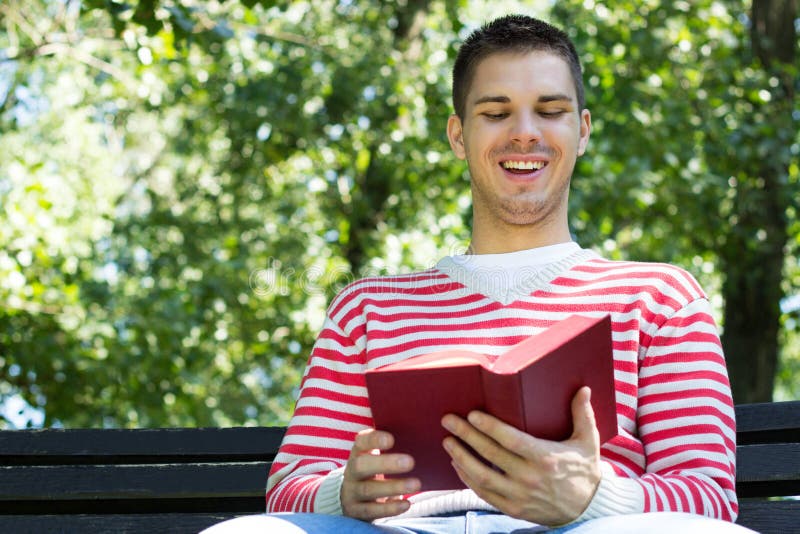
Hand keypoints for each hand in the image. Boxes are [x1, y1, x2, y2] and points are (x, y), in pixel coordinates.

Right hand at [340, 428, 420, 520]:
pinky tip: (406, 504)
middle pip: (362, 466)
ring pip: (368, 489)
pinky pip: (372, 510)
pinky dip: (390, 508)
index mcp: (358, 452)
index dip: (374, 439)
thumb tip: (420, 436)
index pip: (361, 442)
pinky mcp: (356, 511)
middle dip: (385, 463)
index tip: (391, 439)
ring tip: (415, 484)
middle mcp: (352, 471)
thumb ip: (393, 446)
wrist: (352, 497)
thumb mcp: (377, 456)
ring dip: (393, 487)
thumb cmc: (375, 469)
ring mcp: (352, 492)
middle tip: (410, 462)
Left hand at [441, 386, 600, 525]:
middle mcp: (530, 478)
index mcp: (546, 458)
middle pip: (491, 455)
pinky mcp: (513, 509)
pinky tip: (458, 465)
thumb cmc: (584, 470)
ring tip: (448, 441)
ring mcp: (520, 496)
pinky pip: (484, 494)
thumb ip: (583, 414)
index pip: (511, 441)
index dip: (490, 428)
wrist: (588, 510)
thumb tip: (584, 388)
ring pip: (482, 476)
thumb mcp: (588, 442)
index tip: (472, 414)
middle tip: (448, 420)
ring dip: (462, 457)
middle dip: (466, 436)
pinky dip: (467, 479)